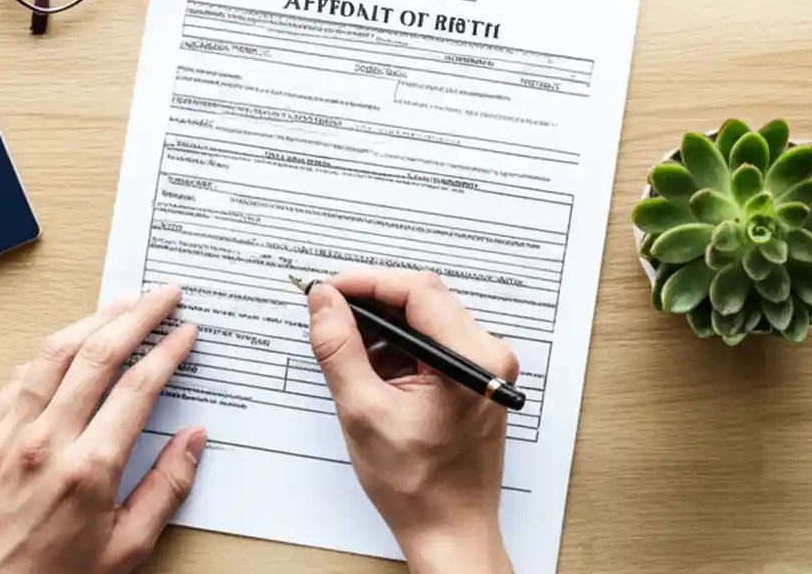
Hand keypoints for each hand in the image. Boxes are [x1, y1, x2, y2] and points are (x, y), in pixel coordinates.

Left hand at [0, 284, 205, 573]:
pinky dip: (46, 354)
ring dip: (91, 321)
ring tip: (120, 304)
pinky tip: (66, 344)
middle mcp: (46, 442)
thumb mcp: (127, 549)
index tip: (186, 332)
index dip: (167, 352)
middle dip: (137, 316)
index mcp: (89, 469)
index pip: (138, 388)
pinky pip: (16, 380)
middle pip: (98, 355)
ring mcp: (7, 436)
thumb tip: (194, 440)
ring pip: (53, 355)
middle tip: (163, 295)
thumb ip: (166, 489)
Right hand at [306, 269, 517, 573]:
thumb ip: (339, 349)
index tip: (327, 290)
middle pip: (423, 300)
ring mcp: (483, 366)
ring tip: (347, 354)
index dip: (366, 282)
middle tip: (327, 315)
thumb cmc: (418, 486)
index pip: (417, 291)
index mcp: (470, 358)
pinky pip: (430, 344)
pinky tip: (371, 373)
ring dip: (382, 329)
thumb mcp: (364, 411)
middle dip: (371, 304)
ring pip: (424, 320)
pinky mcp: (472, 378)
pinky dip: (396, 349)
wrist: (449, 530)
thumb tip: (324, 301)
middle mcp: (487, 355)